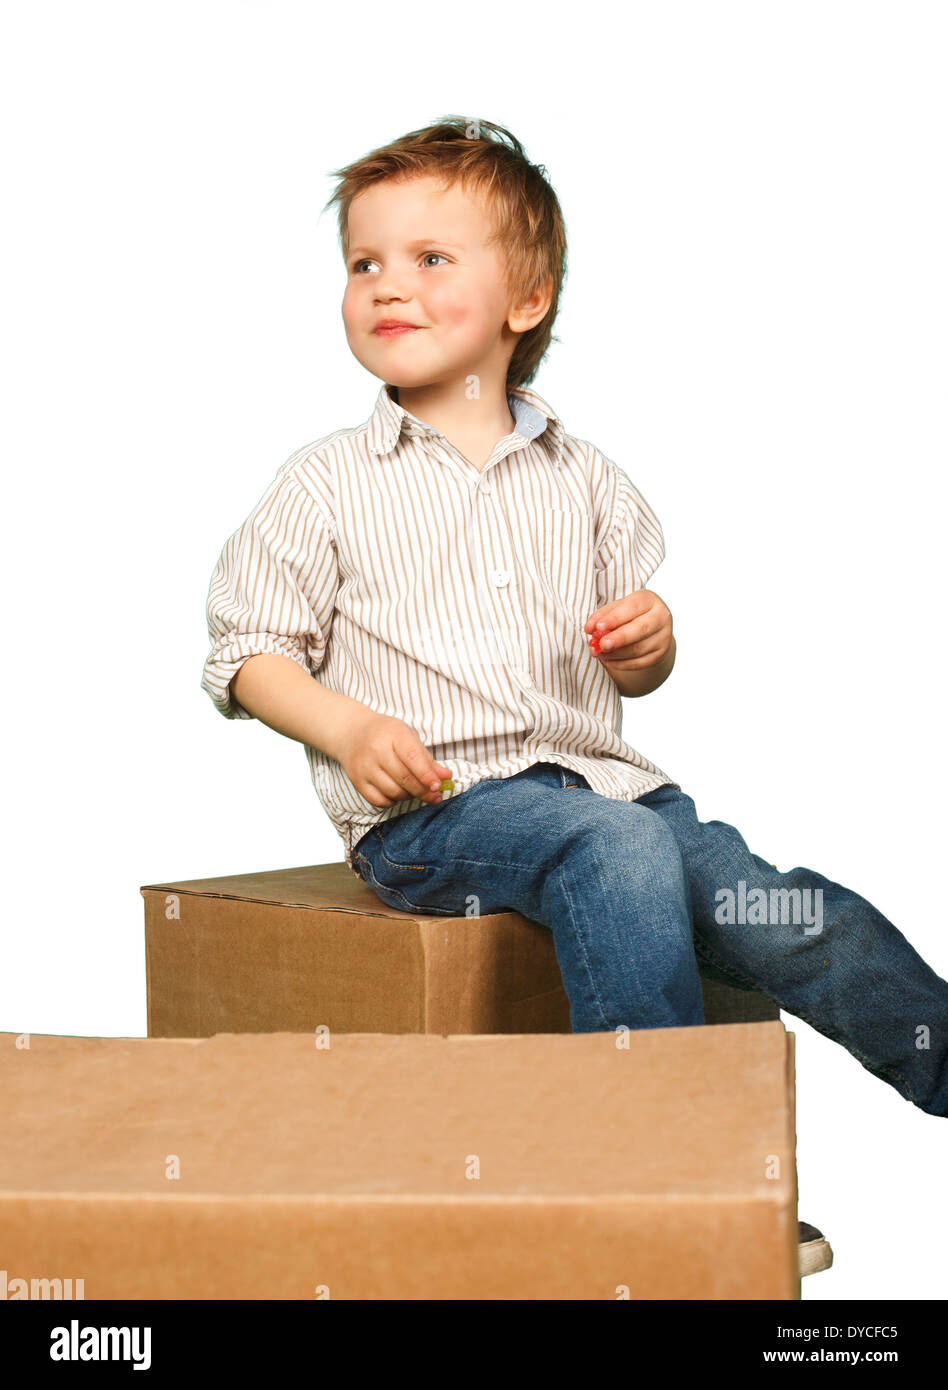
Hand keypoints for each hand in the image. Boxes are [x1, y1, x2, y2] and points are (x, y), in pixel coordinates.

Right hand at [336, 710, 453, 808]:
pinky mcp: (357, 781)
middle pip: (404, 779)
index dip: (427, 775)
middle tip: (435, 796)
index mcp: (394, 734)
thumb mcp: (408, 737)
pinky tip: (398, 794)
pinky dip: (393, 802)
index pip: (413, 758)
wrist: (351, 733)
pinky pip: (379, 801)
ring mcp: (365, 767)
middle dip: (424, 791)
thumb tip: (445, 777)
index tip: (439, 786)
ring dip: (410, 796)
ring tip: (416, 791)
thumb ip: (427, 758)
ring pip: (393, 792)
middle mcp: (377, 751)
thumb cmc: (386, 734)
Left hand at [583, 590, 673, 670]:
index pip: (632, 607)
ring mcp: (663, 637)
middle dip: (619, 638)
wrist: (650, 630)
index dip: (615, 618)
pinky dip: (621, 664)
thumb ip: (602, 616)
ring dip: (615, 654)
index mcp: (649, 600)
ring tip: (598, 653)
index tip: (598, 627)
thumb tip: (590, 628)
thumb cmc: (629, 615)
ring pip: (638, 649)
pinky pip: (639, 663)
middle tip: (602, 644)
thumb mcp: (617, 609)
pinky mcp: (660, 654)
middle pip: (641, 629)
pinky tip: (608, 661)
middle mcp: (661, 617)